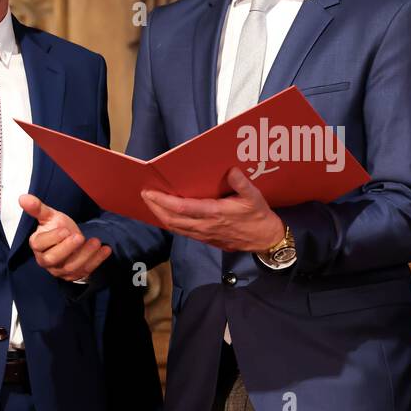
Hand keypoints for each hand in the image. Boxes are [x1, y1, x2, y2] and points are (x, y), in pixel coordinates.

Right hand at [21, 194, 110, 281]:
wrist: (71, 242)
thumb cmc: (58, 228)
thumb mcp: (49, 216)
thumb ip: (38, 208)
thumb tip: (22, 197)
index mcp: (37, 245)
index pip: (40, 245)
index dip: (52, 238)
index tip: (65, 230)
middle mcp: (46, 260)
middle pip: (53, 259)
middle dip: (68, 248)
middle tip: (80, 236)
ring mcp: (60, 270)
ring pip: (71, 267)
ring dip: (85, 255)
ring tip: (96, 241)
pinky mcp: (74, 275)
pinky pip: (85, 271)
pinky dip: (97, 261)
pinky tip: (106, 250)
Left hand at [140, 167, 283, 251]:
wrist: (265, 239)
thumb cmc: (258, 216)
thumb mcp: (254, 196)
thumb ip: (242, 183)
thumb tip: (231, 170)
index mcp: (216, 213)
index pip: (183, 208)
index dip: (164, 201)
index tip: (151, 192)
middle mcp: (206, 226)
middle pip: (173, 220)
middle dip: (156, 208)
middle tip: (145, 195)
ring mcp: (205, 235)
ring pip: (176, 228)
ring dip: (161, 216)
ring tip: (152, 204)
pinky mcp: (206, 240)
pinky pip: (183, 232)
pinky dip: (171, 223)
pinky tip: (166, 216)